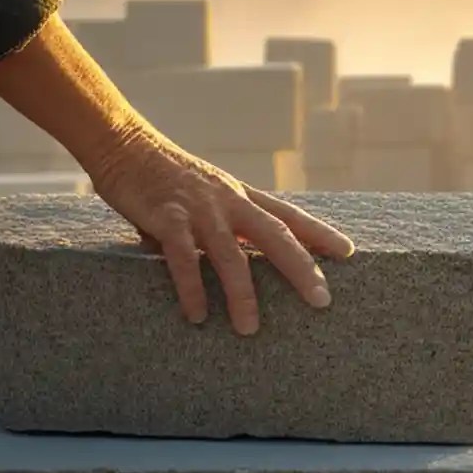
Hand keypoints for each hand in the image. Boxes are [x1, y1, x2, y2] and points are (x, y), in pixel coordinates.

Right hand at [0, 14, 354, 335]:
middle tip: (322, 301)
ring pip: (231, 255)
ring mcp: (200, 209)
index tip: (349, 253)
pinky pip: (184, 259)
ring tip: (249, 330)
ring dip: (243, 294)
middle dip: (302, 268)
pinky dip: (192, 289)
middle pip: (276, 235)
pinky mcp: (167, 217)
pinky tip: (198, 316)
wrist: (123, 143)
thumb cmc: (163, 176)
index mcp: (240, 195)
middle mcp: (228, 200)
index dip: (320, 233)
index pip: (289, 214)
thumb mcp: (204, 198)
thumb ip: (220, 229)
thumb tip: (225, 268)